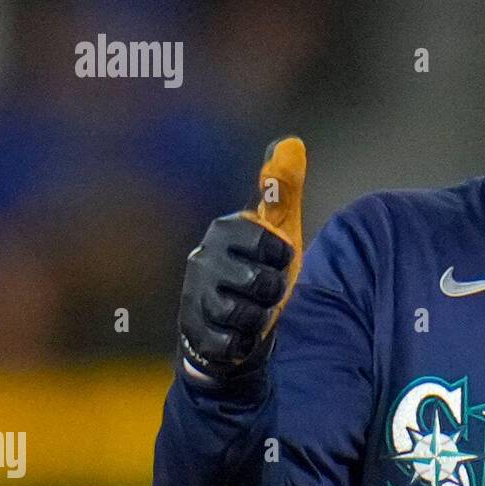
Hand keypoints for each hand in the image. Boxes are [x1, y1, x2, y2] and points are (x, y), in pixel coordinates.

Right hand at [178, 137, 306, 380]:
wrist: (237, 327)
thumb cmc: (260, 270)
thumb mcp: (279, 230)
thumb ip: (284, 190)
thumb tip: (292, 141)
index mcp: (224, 230)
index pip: (272, 244)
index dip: (283, 259)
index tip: (273, 260)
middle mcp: (202, 259)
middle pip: (261, 282)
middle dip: (272, 291)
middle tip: (264, 290)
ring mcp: (193, 296)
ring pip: (244, 313)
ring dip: (259, 318)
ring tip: (251, 311)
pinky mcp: (192, 333)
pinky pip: (231, 343)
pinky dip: (243, 343)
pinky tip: (239, 336)